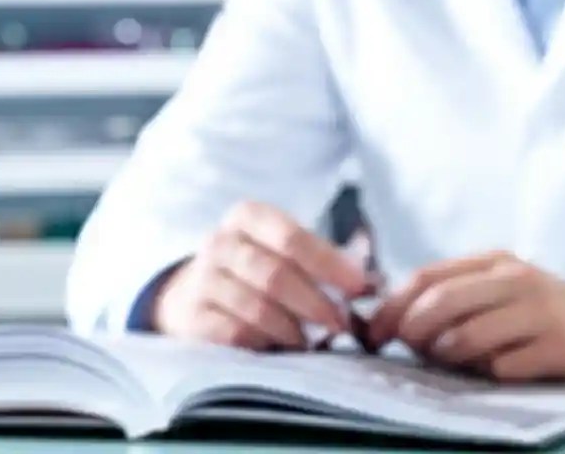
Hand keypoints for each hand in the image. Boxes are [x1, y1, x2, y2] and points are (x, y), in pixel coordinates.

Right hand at [153, 201, 369, 350]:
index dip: (330, 264)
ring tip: (314, 340)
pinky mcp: (192, 317)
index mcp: (248, 216)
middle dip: (317, 303)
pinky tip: (281, 347)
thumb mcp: (283, 250)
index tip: (360, 287)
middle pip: (276, 275)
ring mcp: (202, 280)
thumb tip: (373, 284)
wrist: (192, 293)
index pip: (293, 238)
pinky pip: (236, 334)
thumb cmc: (256, 270)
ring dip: (294, 329)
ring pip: (257, 308)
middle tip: (343, 325)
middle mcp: (220, 242)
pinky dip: (265, 343)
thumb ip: (326, 261)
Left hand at [368, 251, 564, 382]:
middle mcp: (515, 279)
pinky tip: (503, 372)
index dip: (393, 306)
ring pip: (464, 338)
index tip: (373, 332)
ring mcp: (538, 312)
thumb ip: (461, 297)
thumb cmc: (553, 313)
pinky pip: (501, 368)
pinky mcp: (557, 346)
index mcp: (496, 261)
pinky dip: (491, 375)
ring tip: (458, 363)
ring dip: (449, 359)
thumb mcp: (507, 290)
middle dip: (412, 333)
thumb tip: (399, 323)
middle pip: (439, 303)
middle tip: (409, 352)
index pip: (427, 276)